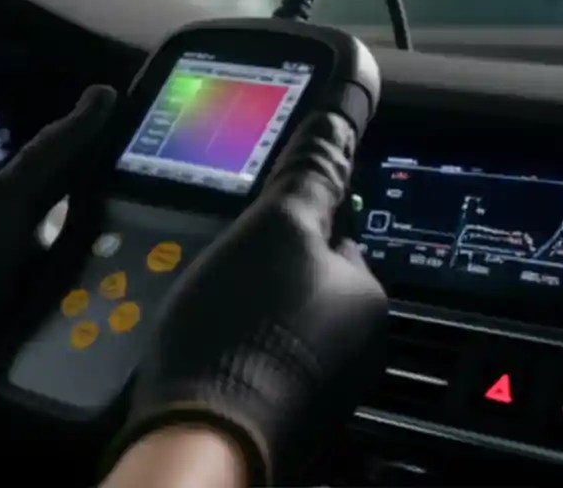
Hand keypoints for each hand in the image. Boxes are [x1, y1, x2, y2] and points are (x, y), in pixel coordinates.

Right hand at [107, 111, 387, 484]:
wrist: (197, 438)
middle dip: (259, 269)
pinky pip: (255, 364)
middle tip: (214, 264)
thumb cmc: (241, 334)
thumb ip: (310, 176)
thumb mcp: (276, 227)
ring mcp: (317, 389)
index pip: (334, 234)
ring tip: (201, 305)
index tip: (246, 216)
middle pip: (302, 282)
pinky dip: (231, 351)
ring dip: (242, 309)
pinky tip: (200, 347)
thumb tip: (335, 124)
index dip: (285, 216)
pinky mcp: (278, 419)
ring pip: (275, 324)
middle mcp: (354, 348)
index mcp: (365, 298)